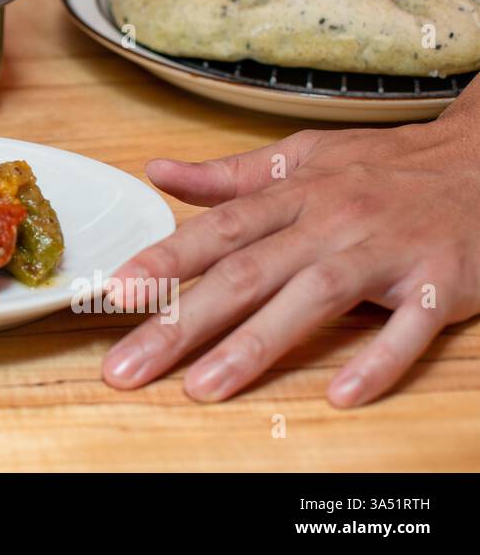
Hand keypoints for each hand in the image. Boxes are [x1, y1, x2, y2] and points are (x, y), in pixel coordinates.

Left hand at [102, 86, 479, 406]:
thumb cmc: (385, 167)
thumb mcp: (303, 159)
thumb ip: (229, 177)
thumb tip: (157, 172)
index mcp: (295, 194)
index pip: (218, 230)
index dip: (164, 261)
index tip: (115, 293)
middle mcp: (332, 220)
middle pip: (246, 273)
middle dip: (181, 322)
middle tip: (128, 365)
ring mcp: (385, 250)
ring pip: (311, 298)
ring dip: (254, 345)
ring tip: (202, 387)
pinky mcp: (439, 282)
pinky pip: (407, 326)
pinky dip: (377, 360)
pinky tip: (340, 395)